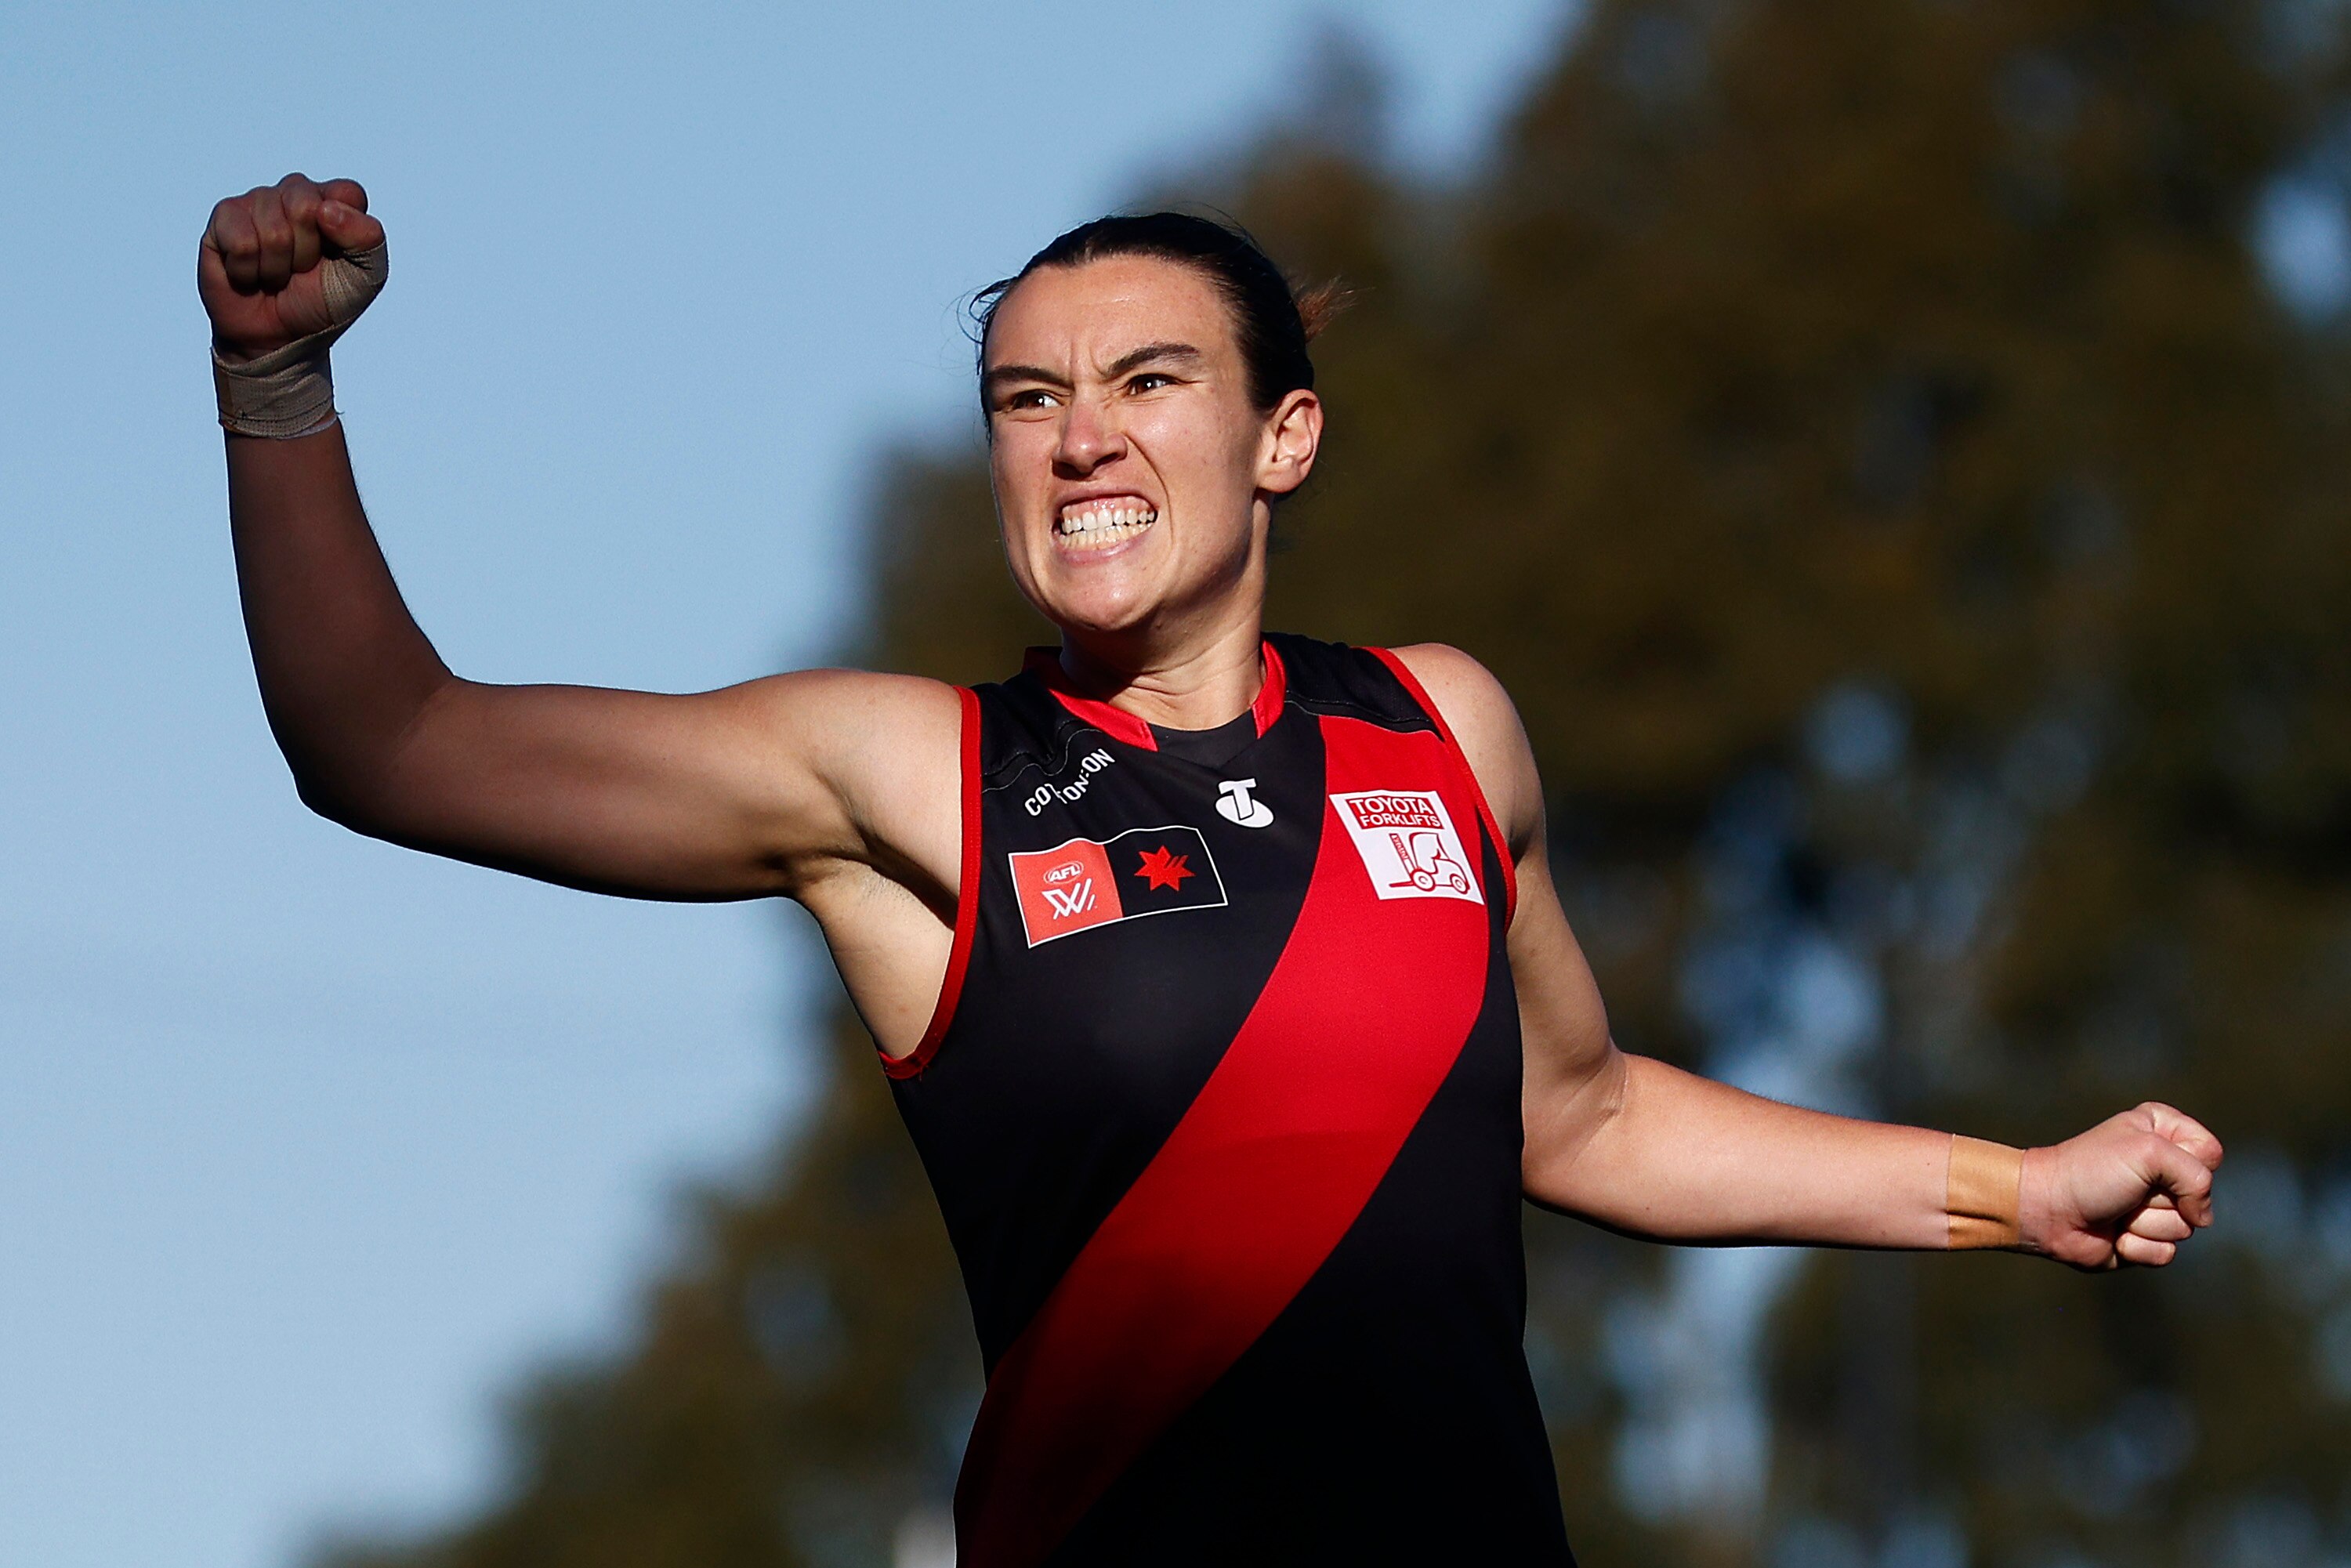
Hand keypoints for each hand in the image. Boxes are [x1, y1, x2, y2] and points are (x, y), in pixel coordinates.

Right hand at [199, 173, 384, 360]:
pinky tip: (250, 272)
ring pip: (271, 229)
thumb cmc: (324, 301)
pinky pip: (241, 241)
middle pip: (304, 206)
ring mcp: (257, 201)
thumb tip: (325, 208)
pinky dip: (249, 270)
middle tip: (302, 269)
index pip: (347, 193)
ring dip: (277, 267)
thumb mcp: (365, 277)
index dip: (346, 233)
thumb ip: (367, 238)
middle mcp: (295, 192)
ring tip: (276, 274)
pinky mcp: (224, 216)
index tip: (338, 258)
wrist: (280, 336)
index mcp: (334, 200)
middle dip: (306, 252)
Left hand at [2021, 1102, 2222, 1269]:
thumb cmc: (2091, 1171)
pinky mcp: (2146, 1239)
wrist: (2047, 1210)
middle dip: (2161, 1197)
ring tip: (2117, 1210)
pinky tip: (2113, 1234)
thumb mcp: (2148, 1151)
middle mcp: (2164, 1168)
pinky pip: (2166, 1253)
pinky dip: (2137, 1246)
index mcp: (2164, 1132)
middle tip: (2126, 1188)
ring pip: (2185, 1228)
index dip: (2186, 1162)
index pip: (2210, 1153)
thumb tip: (2203, 1219)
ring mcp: (2157, 1206)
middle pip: (2202, 1195)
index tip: (2147, 1158)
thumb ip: (2197, 1176)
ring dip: (2146, 1223)